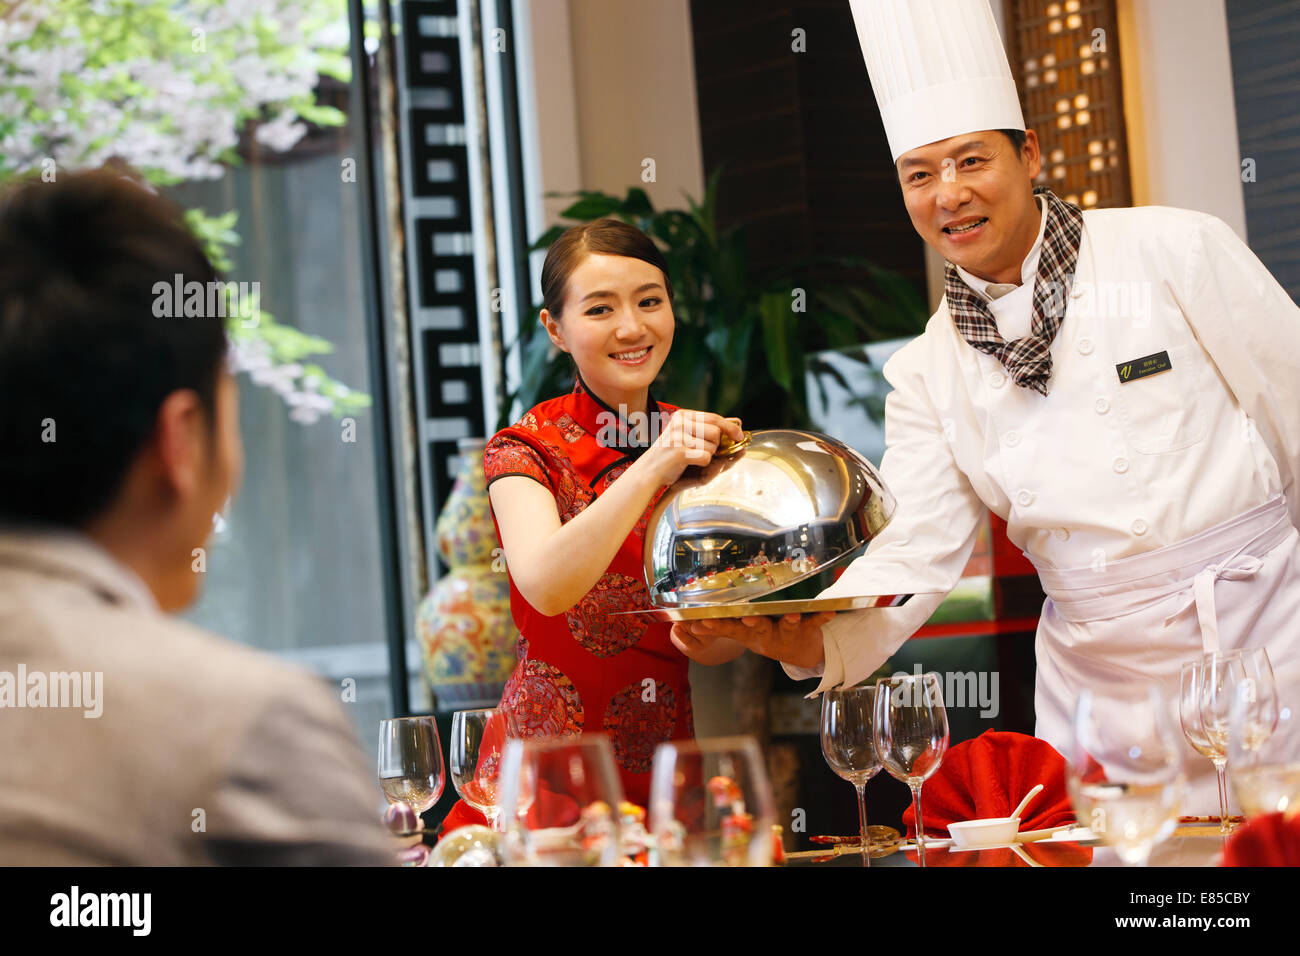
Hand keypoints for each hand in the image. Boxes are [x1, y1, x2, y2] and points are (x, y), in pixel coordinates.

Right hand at [638, 411, 742, 486]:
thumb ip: (711, 429)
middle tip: (706, 451)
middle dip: (717, 445)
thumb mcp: (690, 436)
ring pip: (713, 446)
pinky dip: (703, 464)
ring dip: (709, 456)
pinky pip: (706, 458)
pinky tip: (690, 464)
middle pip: (716, 432)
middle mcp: (680, 423)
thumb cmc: (673, 456)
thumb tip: (738, 422)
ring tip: (693, 458)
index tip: (739, 435)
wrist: (650, 472)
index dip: (730, 427)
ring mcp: (679, 437)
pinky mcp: (679, 452)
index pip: (714, 417)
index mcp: (682, 416)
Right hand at [679, 612, 833, 669]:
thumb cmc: (765, 633)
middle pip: (757, 629)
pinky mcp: (807, 630)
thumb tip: (683, 620)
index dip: (716, 625)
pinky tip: (829, 610)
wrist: (799, 652)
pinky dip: (822, 616)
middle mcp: (767, 634)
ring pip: (787, 628)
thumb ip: (716, 625)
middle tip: (747, 619)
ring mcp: (788, 633)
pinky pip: (815, 622)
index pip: (729, 628)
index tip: (702, 621)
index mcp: (748, 632)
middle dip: (751, 624)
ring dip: (788, 622)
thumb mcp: (740, 632)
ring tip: (792, 616)